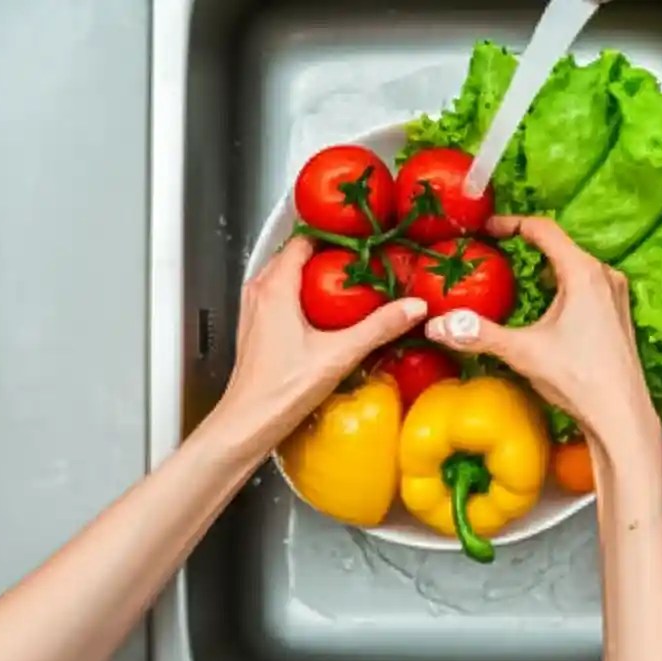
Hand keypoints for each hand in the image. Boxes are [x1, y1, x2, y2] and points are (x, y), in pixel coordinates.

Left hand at [207, 236, 426, 458]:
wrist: (248, 423)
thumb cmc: (281, 389)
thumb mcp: (339, 354)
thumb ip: (379, 327)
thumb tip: (413, 307)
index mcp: (275, 287)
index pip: (304, 240)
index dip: (334, 235)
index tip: (362, 238)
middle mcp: (260, 292)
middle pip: (297, 256)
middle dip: (329, 255)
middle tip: (364, 261)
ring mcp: (255, 310)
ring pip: (289, 277)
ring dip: (317, 277)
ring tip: (351, 284)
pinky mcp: (257, 328)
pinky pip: (282, 297)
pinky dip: (306, 296)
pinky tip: (330, 313)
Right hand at [424, 216, 657, 443]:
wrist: (621, 415)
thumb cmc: (580, 379)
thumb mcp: (523, 352)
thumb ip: (478, 334)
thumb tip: (437, 325)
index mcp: (584, 272)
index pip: (544, 229)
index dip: (512, 223)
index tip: (489, 229)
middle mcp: (605, 276)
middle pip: (560, 246)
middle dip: (527, 248)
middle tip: (497, 254)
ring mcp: (616, 295)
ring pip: (575, 267)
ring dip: (546, 268)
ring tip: (518, 279)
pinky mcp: (619, 314)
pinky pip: (588, 286)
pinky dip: (564, 286)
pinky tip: (548, 307)